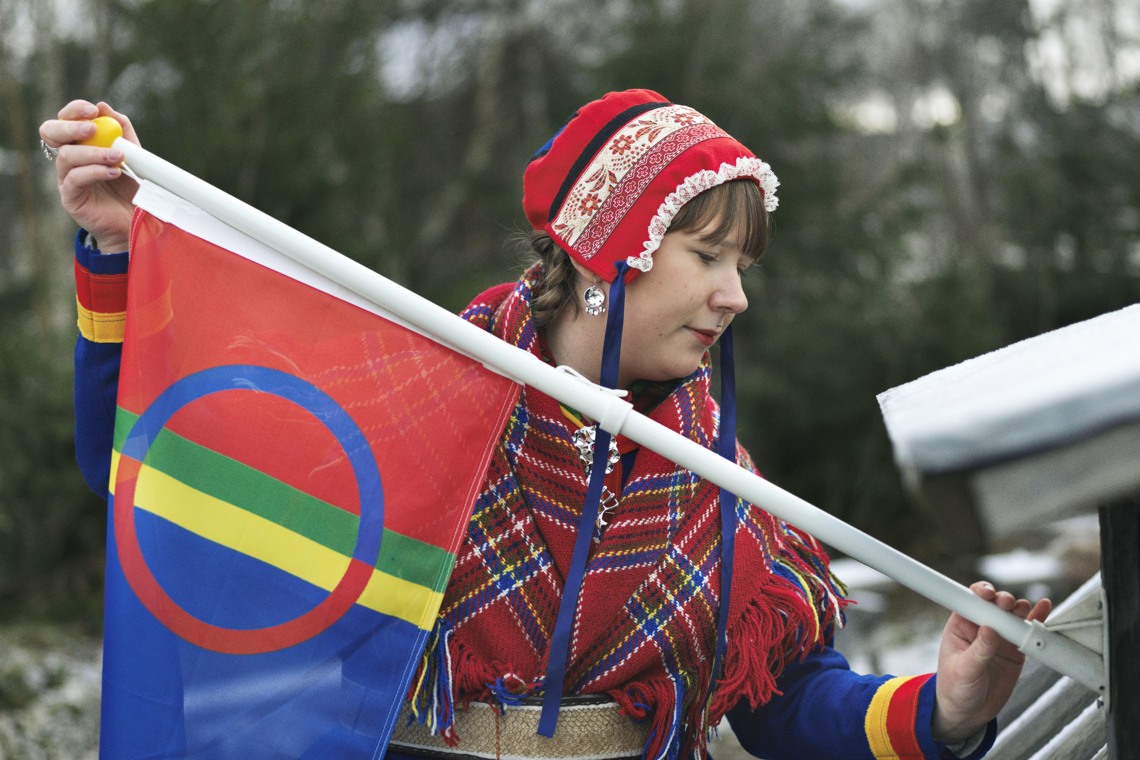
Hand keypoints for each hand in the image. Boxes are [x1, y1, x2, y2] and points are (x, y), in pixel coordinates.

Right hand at [38, 100, 140, 251]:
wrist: (137, 221)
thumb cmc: (133, 187)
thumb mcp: (134, 154)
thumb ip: (122, 131)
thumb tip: (105, 107)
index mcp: (80, 144)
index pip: (65, 119)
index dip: (74, 111)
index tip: (93, 110)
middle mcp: (69, 159)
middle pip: (50, 132)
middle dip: (70, 125)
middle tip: (93, 127)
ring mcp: (66, 178)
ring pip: (66, 156)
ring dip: (93, 152)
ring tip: (118, 157)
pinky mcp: (70, 197)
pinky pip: (75, 179)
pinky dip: (95, 171)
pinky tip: (114, 172)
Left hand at [931, 581, 1050, 744]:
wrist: (969, 712)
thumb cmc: (956, 688)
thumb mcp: (964, 671)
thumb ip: (978, 651)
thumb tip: (989, 630)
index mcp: (960, 626)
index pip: (969, 602)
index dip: (980, 594)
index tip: (989, 595)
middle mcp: (980, 627)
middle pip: (994, 604)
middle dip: (1003, 601)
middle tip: (1008, 605)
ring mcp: (999, 637)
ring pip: (1012, 615)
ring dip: (1020, 609)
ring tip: (1023, 611)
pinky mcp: (1015, 649)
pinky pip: (1026, 631)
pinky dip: (1036, 620)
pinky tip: (1044, 608)